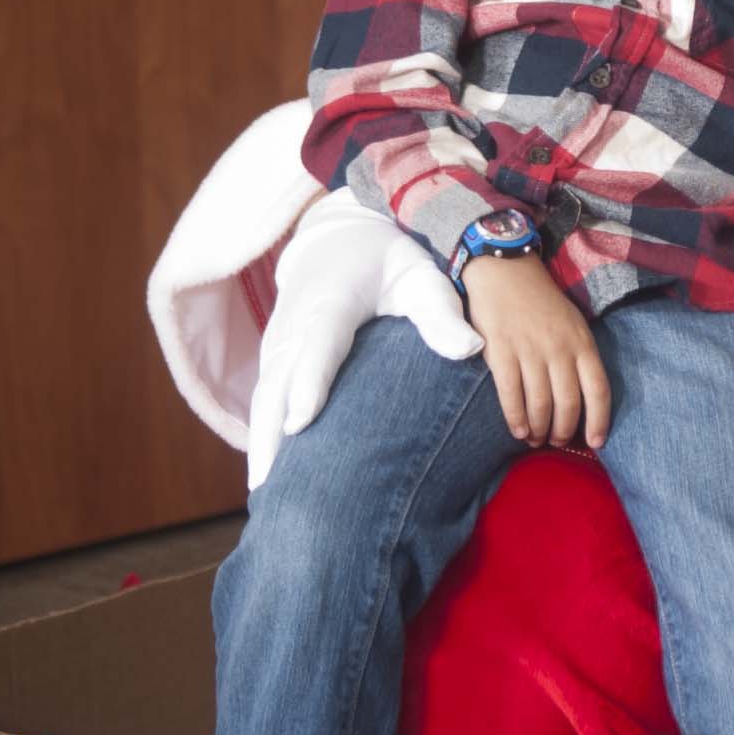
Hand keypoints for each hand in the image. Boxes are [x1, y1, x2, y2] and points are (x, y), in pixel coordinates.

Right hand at [247, 202, 481, 489]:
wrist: (340, 238)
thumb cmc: (390, 262)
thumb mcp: (421, 276)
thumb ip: (441, 314)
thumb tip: (471, 350)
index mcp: (330, 307)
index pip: (317, 350)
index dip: (307, 386)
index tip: (299, 425)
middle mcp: (295, 329)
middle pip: (278, 386)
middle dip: (272, 435)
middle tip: (272, 488)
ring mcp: (280, 345)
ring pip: (265, 399)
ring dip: (262, 444)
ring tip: (266, 496)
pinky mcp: (275, 358)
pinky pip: (265, 400)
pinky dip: (263, 435)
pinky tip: (269, 476)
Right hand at [465, 255, 607, 447]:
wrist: (505, 270)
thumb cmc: (541, 301)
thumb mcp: (573, 324)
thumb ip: (578, 355)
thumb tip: (581, 396)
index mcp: (582, 343)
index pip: (598, 390)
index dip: (599, 420)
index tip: (596, 443)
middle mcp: (560, 349)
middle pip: (568, 402)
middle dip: (564, 430)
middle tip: (556, 442)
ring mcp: (530, 350)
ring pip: (540, 403)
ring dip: (539, 428)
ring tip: (536, 439)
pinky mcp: (502, 350)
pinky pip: (511, 393)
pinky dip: (516, 417)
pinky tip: (518, 430)